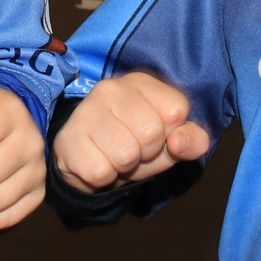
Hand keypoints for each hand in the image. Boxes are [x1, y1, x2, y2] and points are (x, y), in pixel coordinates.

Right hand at [52, 72, 211, 193]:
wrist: (87, 159)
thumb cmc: (134, 145)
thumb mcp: (171, 143)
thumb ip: (192, 140)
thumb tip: (179, 142)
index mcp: (142, 82)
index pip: (177, 110)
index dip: (171, 134)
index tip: (156, 135)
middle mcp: (112, 88)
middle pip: (151, 134)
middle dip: (147, 153)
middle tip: (132, 150)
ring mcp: (86, 111)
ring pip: (125, 155)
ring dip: (124, 168)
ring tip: (114, 157)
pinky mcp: (68, 138)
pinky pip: (100, 172)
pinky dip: (104, 178)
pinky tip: (97, 162)